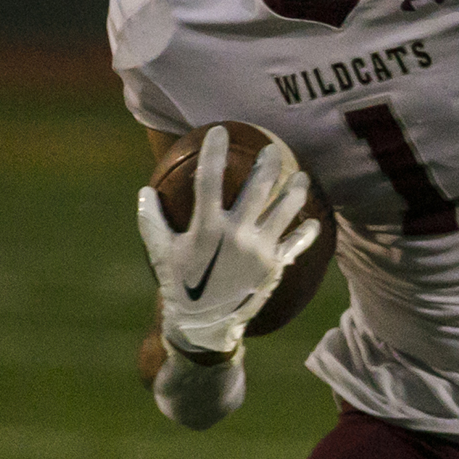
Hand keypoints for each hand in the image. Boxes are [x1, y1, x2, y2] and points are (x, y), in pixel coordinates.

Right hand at [136, 126, 319, 356]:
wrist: (205, 327)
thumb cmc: (180, 286)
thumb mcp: (161, 253)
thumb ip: (152, 221)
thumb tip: (145, 191)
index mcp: (206, 228)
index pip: (209, 179)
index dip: (214, 152)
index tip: (218, 131)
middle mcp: (236, 235)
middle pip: (258, 188)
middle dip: (269, 163)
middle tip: (274, 149)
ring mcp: (259, 251)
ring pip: (286, 211)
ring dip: (296, 191)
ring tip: (302, 179)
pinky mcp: (274, 267)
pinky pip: (296, 244)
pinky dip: (307, 233)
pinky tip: (314, 223)